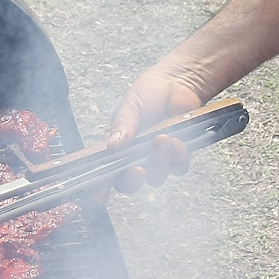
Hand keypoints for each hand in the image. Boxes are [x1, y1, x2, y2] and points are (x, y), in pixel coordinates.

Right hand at [105, 64, 206, 191]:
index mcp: (117, 146)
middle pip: (129, 183)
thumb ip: (122, 126)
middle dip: (133, 179)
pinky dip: (178, 156)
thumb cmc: (149, 92)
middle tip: (138, 168)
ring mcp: (157, 158)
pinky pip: (178, 167)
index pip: (105, 172)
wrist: (179, 83)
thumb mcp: (130, 105)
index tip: (99, 195)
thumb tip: (112, 147)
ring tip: (162, 138)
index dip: (100, 187)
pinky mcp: (178, 155)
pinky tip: (177, 139)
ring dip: (159, 160)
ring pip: (156, 177)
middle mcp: (135, 156)